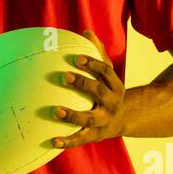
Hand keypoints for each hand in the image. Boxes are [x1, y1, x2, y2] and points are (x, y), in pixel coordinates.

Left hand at [52, 28, 126, 148]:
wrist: (121, 119)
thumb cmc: (105, 89)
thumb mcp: (106, 73)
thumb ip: (97, 52)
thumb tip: (86, 32)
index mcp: (114, 85)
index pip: (106, 72)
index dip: (92, 64)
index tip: (75, 58)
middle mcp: (111, 103)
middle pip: (99, 92)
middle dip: (83, 84)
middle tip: (63, 77)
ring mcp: (103, 121)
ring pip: (89, 119)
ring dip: (72, 115)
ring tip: (54, 110)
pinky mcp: (94, 136)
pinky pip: (80, 139)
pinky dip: (67, 141)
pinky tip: (52, 141)